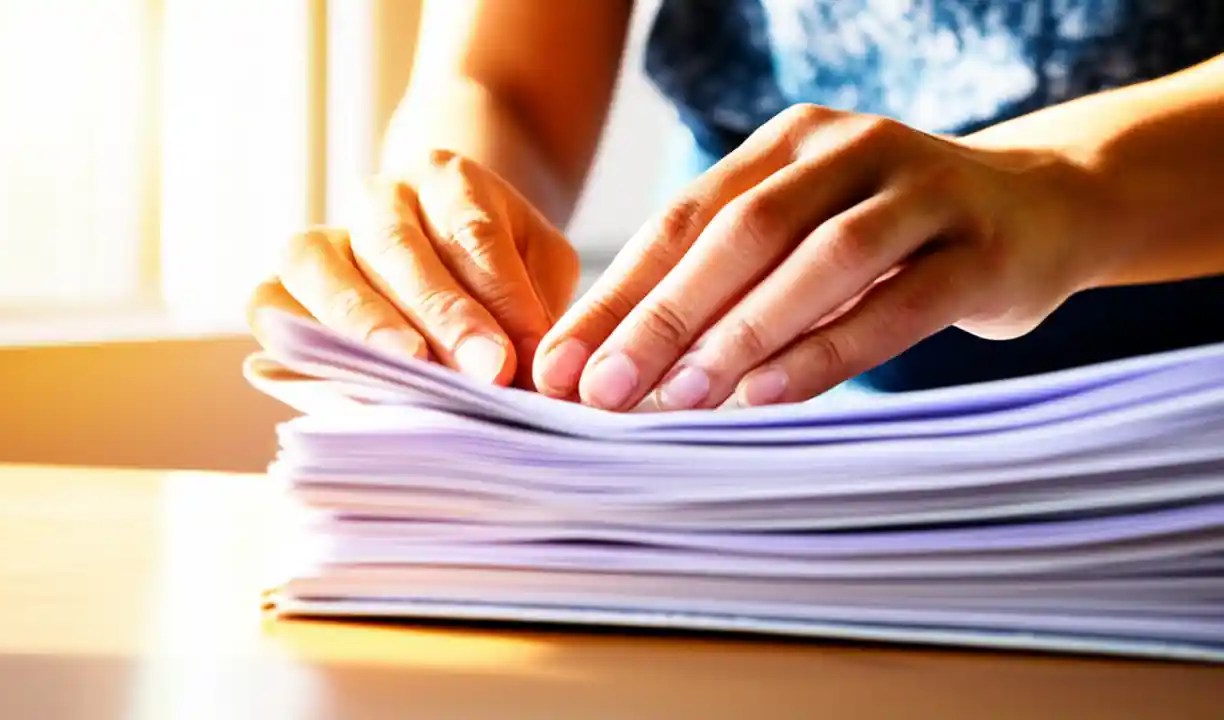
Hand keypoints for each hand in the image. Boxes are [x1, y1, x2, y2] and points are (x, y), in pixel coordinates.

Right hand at [249, 150, 578, 386]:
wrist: (439, 243)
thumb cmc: (496, 265)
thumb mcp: (538, 266)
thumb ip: (537, 307)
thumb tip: (532, 371)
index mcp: (447, 178)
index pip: (472, 234)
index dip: (498, 296)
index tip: (518, 355)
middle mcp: (376, 199)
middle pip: (401, 252)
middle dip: (445, 316)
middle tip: (485, 371)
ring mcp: (320, 237)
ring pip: (322, 267)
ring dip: (365, 323)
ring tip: (407, 368)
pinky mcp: (278, 283)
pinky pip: (270, 303)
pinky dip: (293, 339)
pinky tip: (332, 379)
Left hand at [532, 104, 1109, 409]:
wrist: (1042, 210)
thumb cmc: (895, 241)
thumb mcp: (806, 240)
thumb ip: (731, 283)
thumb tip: (625, 368)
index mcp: (788, 145)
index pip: (683, 219)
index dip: (617, 294)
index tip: (562, 365)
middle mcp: (848, 150)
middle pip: (738, 233)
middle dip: (661, 316)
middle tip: (603, 390)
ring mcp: (920, 191)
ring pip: (818, 260)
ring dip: (741, 332)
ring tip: (679, 398)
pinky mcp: (978, 248)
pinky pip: (896, 304)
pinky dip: (829, 350)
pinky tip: (770, 395)